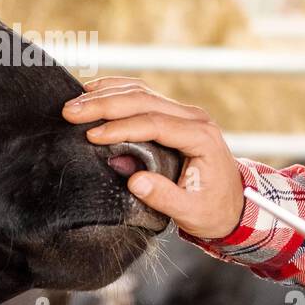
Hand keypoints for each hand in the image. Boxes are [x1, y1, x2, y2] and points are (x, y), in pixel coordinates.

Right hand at [62, 77, 243, 239]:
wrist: (234, 204)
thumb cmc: (213, 209)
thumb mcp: (192, 212)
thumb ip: (165, 197)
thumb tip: (134, 181)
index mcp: (201, 137)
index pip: (155, 123)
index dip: (121, 127)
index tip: (92, 136)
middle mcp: (193, 118)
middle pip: (144, 99)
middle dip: (104, 104)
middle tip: (70, 111)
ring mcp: (183, 113)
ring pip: (140, 92)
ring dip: (105, 95)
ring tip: (75, 102)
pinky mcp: (172, 115)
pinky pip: (141, 95)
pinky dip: (115, 92)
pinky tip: (92, 93)